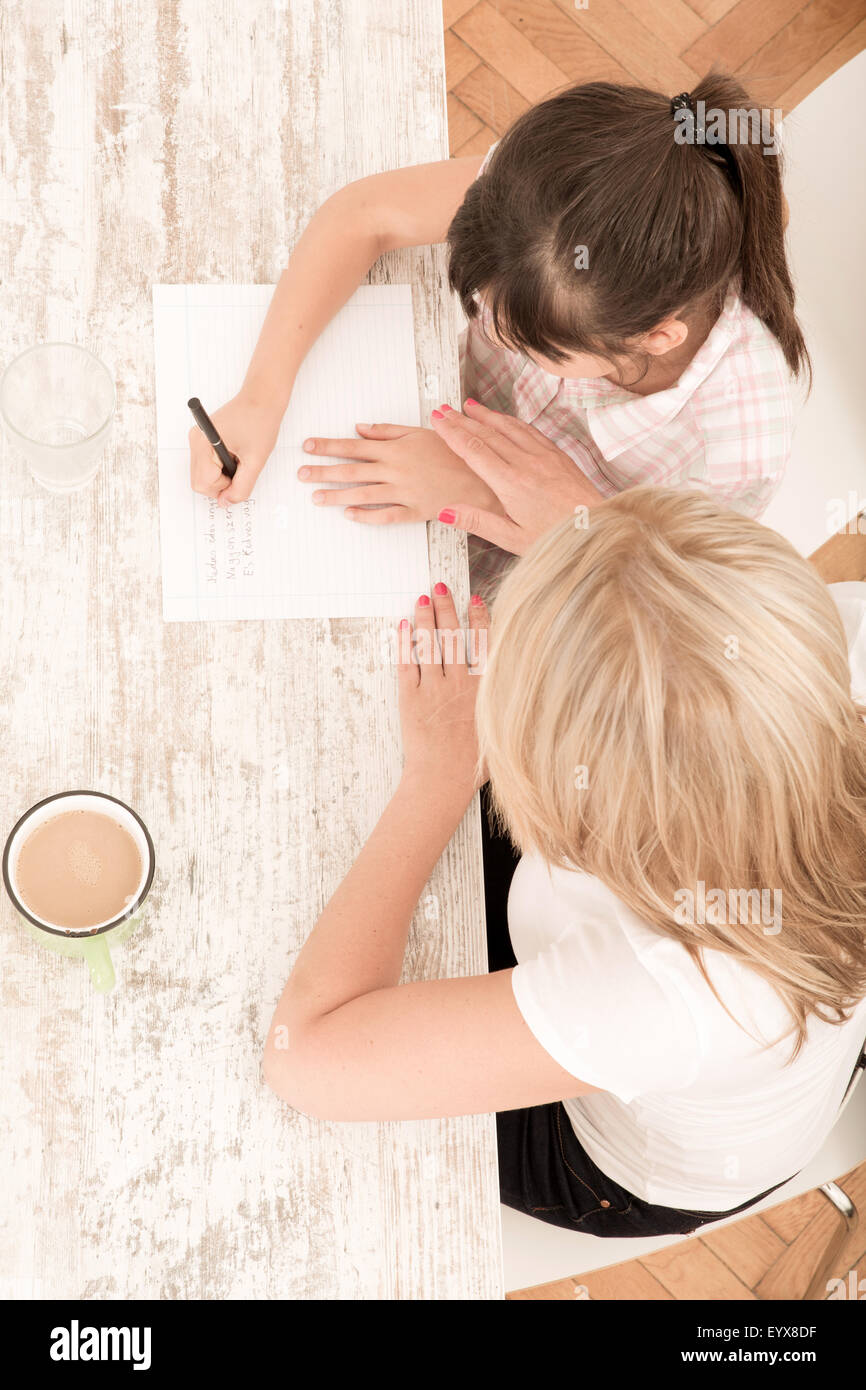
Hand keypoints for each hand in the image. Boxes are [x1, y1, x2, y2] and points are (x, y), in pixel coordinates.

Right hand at [189, 391, 283, 505]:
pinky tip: (235, 454)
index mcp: (203, 444)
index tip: (240, 474)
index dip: (223, 487)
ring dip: (222, 474)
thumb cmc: (260, 422)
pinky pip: (207, 465)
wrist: (262, 399)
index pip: (202, 484)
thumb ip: (241, 487)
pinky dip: (221, 467)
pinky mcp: (203, 439)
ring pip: (203, 475)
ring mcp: (197, 440)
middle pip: (199, 481)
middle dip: (221, 482)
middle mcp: (195, 441)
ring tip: (239, 457)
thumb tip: (226, 503)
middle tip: (241, 466)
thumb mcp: (255, 461)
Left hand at [297, 423, 504, 523]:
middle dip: (323, 471)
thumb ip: (389, 431)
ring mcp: (404, 492)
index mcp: (395, 449)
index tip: (308, 446)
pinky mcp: (415, 511)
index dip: (328, 446)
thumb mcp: (421, 432)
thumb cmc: (455, 452)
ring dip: (337, 496)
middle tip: (301, 473)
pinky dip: (366, 517)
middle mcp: (395, 470)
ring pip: (363, 494)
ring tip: (316, 497)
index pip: (353, 446)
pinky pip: (386, 516)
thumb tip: (360, 427)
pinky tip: (349, 516)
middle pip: (352, 471)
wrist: (483, 476)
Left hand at [398, 583, 489, 798]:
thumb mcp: (503, 735)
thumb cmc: (473, 766)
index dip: (480, 619)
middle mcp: (459, 683)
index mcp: (484, 690)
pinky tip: (402, 626)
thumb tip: (528, 697)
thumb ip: (510, 710)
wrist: (442, 780)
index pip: (484, 645)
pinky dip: (404, 643)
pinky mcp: (410, 698)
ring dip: (425, 618)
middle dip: (447, 608)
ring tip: (422, 598)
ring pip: (430, 644)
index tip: (476, 600)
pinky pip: (407, 663)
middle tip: (441, 587)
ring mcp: (433, 688)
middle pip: (453, 636)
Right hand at [430, 399, 604, 553]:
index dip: (452, 433)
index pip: (473, 450)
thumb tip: (447, 511)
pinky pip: (529, 430)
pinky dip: (511, 421)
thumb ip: (478, 522)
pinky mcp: (557, 455)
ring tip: (469, 407)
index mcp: (511, 483)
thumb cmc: (558, 538)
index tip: (438, 421)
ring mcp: (543, 455)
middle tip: (444, 410)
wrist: (597, 528)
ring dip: (485, 415)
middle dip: (462, 420)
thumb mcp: (512, 538)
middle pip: (486, 433)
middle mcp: (526, 463)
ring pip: (508, 427)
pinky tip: (504, 419)